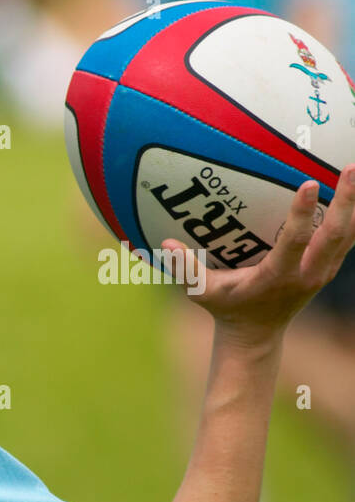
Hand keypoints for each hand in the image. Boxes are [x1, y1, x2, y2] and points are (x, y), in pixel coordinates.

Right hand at [164, 163, 354, 349]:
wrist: (256, 333)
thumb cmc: (227, 307)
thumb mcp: (202, 292)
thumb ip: (186, 268)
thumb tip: (165, 243)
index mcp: (277, 277)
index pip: (295, 243)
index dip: (302, 214)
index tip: (308, 184)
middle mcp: (307, 275)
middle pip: (335, 235)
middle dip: (346, 201)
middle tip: (350, 168)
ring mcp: (322, 272)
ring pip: (348, 235)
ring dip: (354, 204)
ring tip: (354, 171)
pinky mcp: (328, 268)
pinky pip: (347, 238)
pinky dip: (353, 216)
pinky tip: (352, 193)